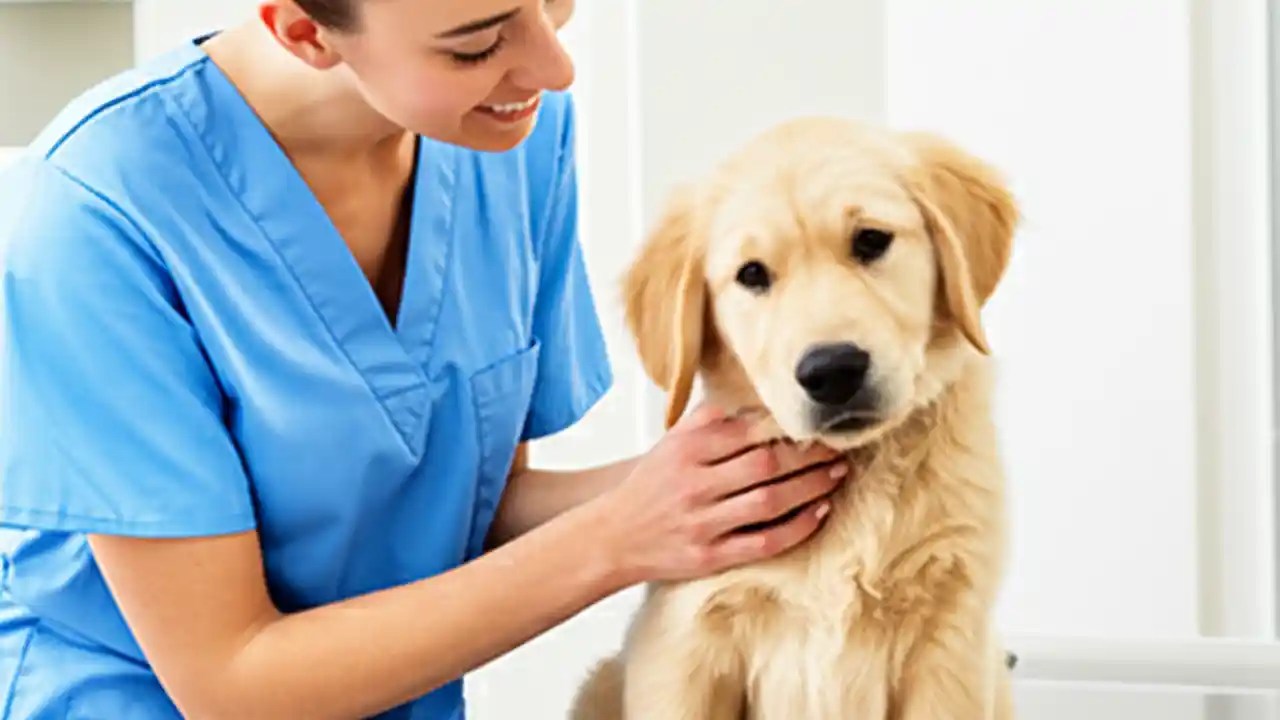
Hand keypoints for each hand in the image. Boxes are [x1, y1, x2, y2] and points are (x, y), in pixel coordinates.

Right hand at [583, 403, 850, 586]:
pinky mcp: (710, 556)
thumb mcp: (672, 442)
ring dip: (811, 489)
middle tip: (838, 450)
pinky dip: (796, 528)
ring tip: (836, 476)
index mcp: (687, 449)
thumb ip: (711, 419)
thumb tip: (761, 400)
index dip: (788, 429)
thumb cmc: (653, 484)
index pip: (748, 432)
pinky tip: (818, 514)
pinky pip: (764, 543)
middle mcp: (694, 484)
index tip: (817, 425)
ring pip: (769, 503)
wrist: (614, 536)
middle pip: (765, 466)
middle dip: (809, 457)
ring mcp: (703, 522)